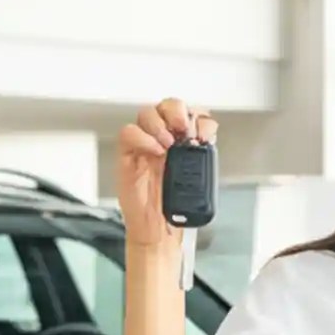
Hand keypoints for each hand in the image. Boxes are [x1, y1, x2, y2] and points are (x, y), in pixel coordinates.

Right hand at [116, 98, 217, 247]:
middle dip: (178, 112)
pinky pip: (129, 132)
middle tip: (183, 129)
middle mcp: (164, 138)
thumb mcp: (196, 179)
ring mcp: (145, 144)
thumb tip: (206, 141)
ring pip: (148, 113)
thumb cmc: (173, 205)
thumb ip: (201, 156)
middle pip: (169, 105)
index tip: (203, 135)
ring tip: (167, 144)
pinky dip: (142, 138)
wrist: (157, 228)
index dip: (199, 118)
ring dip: (160, 124)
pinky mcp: (128, 153)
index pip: (192, 113)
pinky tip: (154, 151)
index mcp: (184, 141)